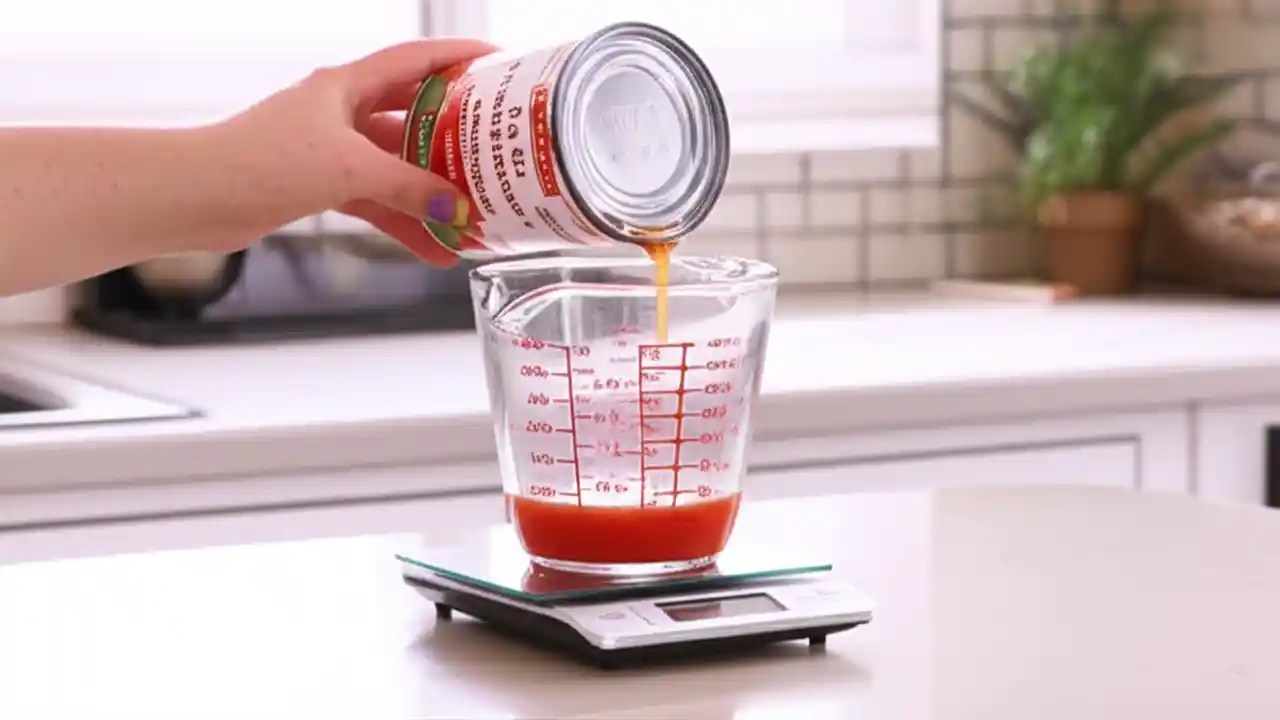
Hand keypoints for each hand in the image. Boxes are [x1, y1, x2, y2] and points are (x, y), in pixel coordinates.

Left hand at [217, 38, 496, 266]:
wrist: (198, 197)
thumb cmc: (259, 161)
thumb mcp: (349, 169)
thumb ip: (408, 188)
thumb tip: (456, 209)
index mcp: (347, 85)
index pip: (416, 60)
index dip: (458, 59)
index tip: (498, 66)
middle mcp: (342, 111)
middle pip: (413, 118)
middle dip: (454, 140)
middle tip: (495, 152)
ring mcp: (332, 150)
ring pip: (398, 168)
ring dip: (431, 196)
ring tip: (471, 221)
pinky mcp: (322, 186)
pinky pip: (377, 201)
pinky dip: (403, 222)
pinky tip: (431, 248)